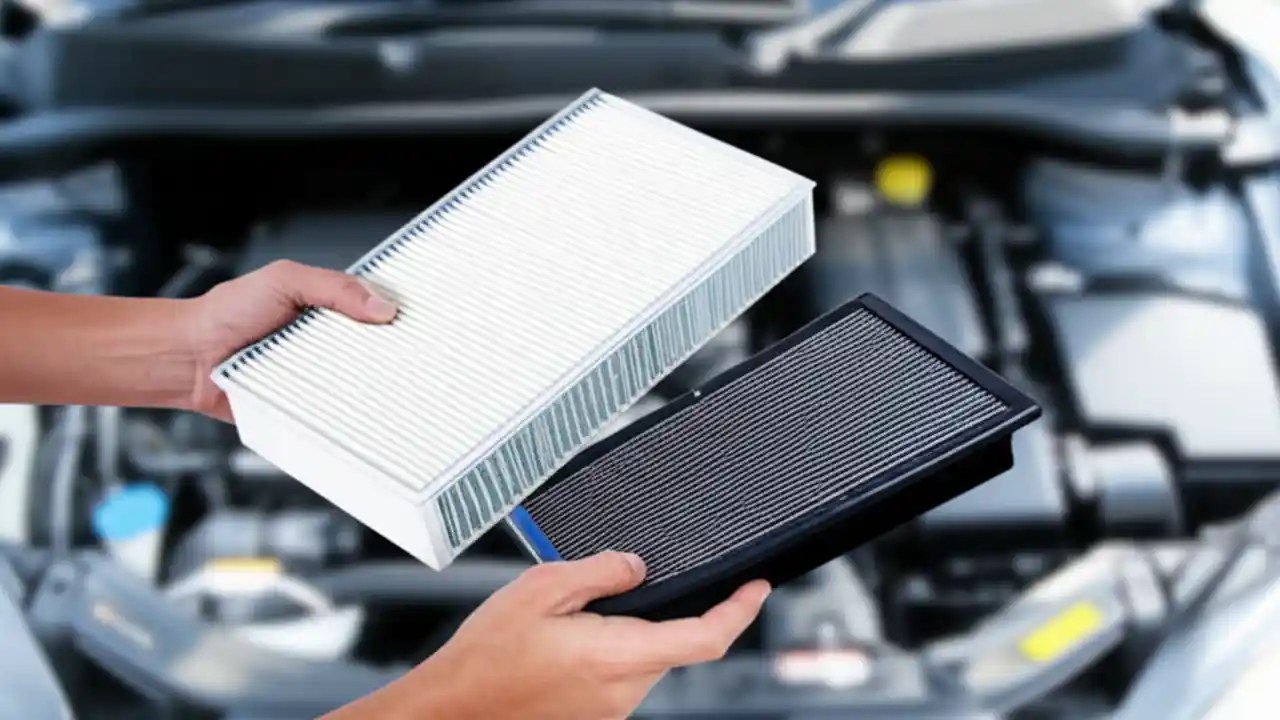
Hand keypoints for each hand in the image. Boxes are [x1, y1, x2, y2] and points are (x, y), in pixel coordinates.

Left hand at [181, 260, 397, 421]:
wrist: (189, 359)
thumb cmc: (227, 313)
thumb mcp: (285, 280)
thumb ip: (334, 287)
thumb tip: (382, 307)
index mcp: (327, 308)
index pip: (376, 310)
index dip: (398, 317)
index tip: (417, 323)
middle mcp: (326, 341)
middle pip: (375, 349)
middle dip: (392, 354)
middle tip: (408, 357)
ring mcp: (318, 374)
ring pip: (360, 382)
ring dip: (370, 384)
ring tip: (388, 385)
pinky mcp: (306, 404)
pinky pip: (334, 410)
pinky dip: (345, 410)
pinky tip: (360, 408)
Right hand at [324, 552, 769, 719]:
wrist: (450, 710)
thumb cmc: (486, 656)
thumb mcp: (542, 588)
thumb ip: (602, 571)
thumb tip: (637, 565)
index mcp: (617, 656)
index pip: (705, 638)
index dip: (740, 611)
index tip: (756, 587)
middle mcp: (622, 694)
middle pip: (668, 645)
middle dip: (652, 613)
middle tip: (603, 593)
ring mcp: (608, 713)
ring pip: (641, 661)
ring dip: (621, 634)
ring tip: (565, 624)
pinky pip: (617, 679)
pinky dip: (604, 655)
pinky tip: (561, 647)